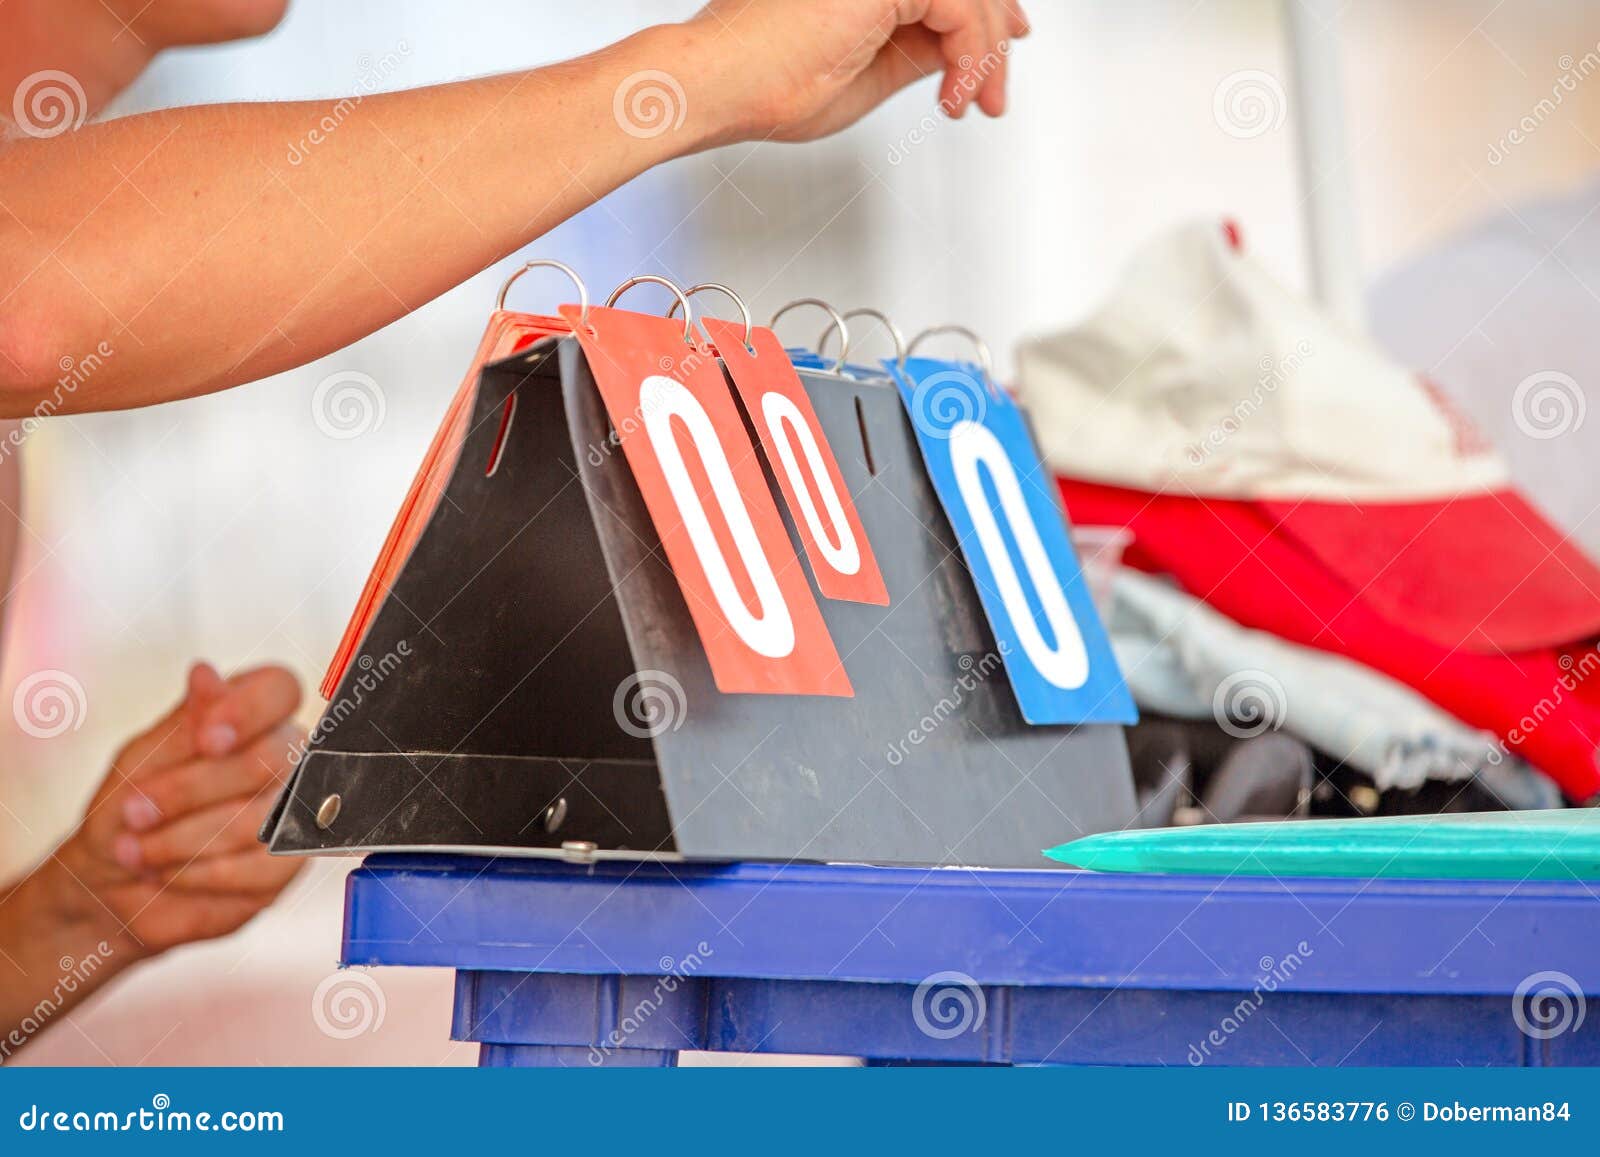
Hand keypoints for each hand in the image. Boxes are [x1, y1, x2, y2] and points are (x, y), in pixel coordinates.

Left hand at [48, 661, 305, 957]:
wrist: (113, 886)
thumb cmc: (129, 812)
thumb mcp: (141, 763)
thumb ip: (184, 725)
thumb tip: (205, 672)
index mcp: (249, 717)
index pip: (280, 690)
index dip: (250, 711)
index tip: (206, 740)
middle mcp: (282, 758)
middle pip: (272, 756)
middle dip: (191, 790)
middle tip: (134, 810)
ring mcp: (291, 812)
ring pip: (258, 819)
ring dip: (180, 840)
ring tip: (134, 851)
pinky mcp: (287, 864)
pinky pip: (257, 867)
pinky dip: (198, 873)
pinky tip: (166, 872)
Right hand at [683, 0, 1028, 144]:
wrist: (719, 83)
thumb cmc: (765, 87)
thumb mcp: (870, 74)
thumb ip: (918, 51)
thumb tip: (959, 52)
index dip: (984, 23)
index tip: (994, 67)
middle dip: (993, 43)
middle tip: (993, 98)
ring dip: (983, 56)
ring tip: (968, 103)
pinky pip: (962, 5)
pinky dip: (969, 55)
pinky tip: (952, 94)